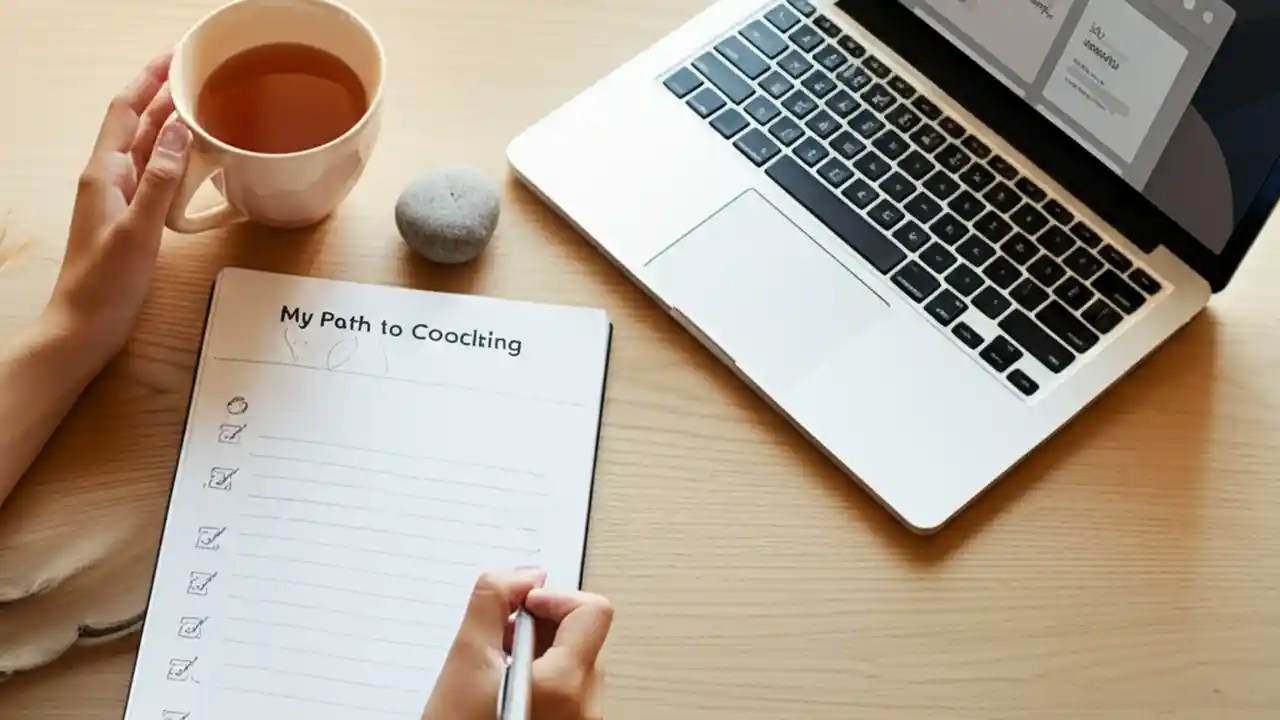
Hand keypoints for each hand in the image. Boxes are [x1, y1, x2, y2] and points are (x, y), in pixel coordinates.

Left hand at [46, 50, 190, 368]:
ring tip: (208, 106)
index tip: (177, 58)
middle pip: (140, 124)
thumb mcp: (136, 231)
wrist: (84, 327)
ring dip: (175, 125)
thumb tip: (181, 131)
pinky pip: (159, 175)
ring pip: (152, 149)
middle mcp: (110, 178)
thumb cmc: (104, 284)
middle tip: (203, 76)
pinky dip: (180, 159)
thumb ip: (160, 180)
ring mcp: (122, 197)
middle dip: (167, 96)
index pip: (125, 111)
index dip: (148, 80)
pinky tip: (201, 157)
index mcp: (103, 173)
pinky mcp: (135, 217)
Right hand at [423, 569, 613, 719]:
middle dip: (541, 623)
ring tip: (500, 668)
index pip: (593, 610)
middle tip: (502, 638)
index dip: (554, 596)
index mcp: (567, 684)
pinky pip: (570, 687)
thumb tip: (526, 575)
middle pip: (583, 633)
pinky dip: (542, 675)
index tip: (522, 604)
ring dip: (539, 649)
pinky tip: (508, 689)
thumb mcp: (464, 658)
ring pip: (574, 659)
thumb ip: (494, 599)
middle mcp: (587, 706)